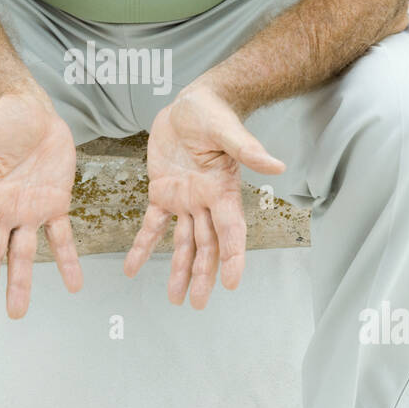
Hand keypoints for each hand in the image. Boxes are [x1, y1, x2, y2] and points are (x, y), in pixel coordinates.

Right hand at [0, 91, 82, 318]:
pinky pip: (62, 238)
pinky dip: (68, 261)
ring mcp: (29, 211)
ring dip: (21, 282)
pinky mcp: (56, 205)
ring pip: (23, 254)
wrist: (34, 109)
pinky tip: (74, 285)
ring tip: (17, 313)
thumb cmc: (1, 118)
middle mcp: (3, 210)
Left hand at [123, 82, 284, 308]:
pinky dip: (142, 247)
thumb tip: (277, 165)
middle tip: (198, 303)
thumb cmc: (212, 114)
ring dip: (177, 270)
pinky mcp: (161, 193)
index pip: (232, 232)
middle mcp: (206, 202)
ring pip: (182, 243)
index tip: (232, 284)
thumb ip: (248, 150)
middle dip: (203, 275)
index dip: (233, 258)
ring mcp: (184, 201)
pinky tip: (131, 269)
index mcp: (224, 191)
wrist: (190, 104)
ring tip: (174, 298)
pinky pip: (151, 225)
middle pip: (207, 246)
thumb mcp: (227, 130)